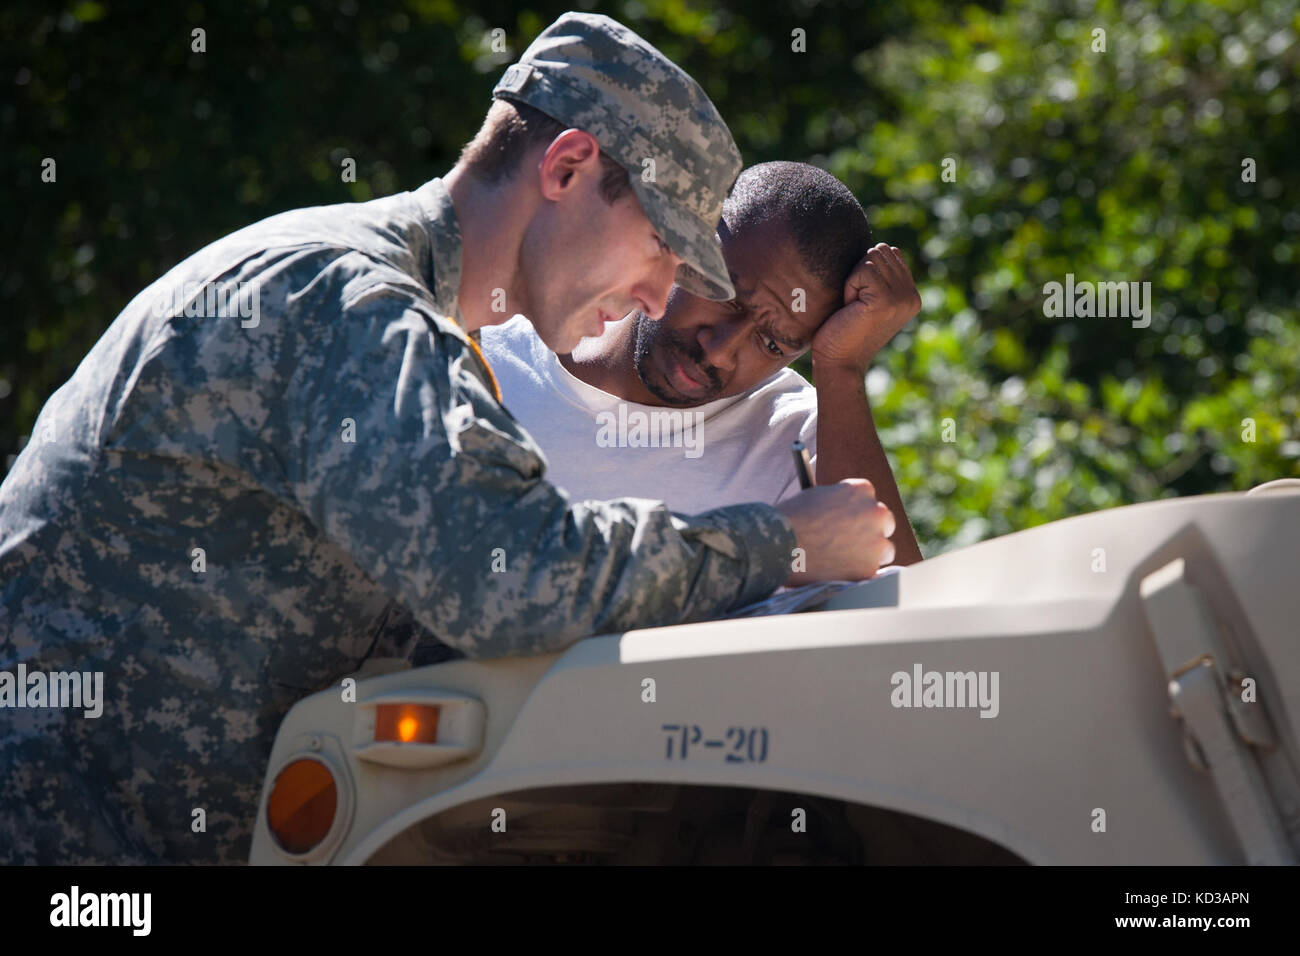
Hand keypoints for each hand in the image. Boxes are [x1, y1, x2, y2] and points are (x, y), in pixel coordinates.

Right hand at [775, 479, 895, 584]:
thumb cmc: (790, 519)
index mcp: (861, 490)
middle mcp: (875, 513)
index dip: (856, 510)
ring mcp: (876, 542)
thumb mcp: (816, 497)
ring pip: (884, 549)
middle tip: (852, 541)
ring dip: (870, 554)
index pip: (867, 498)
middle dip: (871, 531)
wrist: (779, 545)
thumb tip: (842, 511)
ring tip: (844, 560)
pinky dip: (858, 573)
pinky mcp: (870, 568)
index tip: (848, 520)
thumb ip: (837, 501)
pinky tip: (839, 572)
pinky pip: (871, 571)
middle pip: (884, 522)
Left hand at [810, 243, 921, 376]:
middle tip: (856, 304)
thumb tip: (879, 248)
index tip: (862, 301)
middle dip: (859, 274)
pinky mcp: (886, 300)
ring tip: (854, 307)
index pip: (890, 252)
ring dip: (853, 280)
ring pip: (871, 257)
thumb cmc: (844, 331)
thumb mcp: (869, 299)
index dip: (866, 271)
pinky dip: (849, 287)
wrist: (839, 362)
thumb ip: (881, 276)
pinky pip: (862, 270)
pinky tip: (851, 309)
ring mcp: (902, 297)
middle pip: (880, 251)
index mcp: (911, 295)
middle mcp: (912, 295)